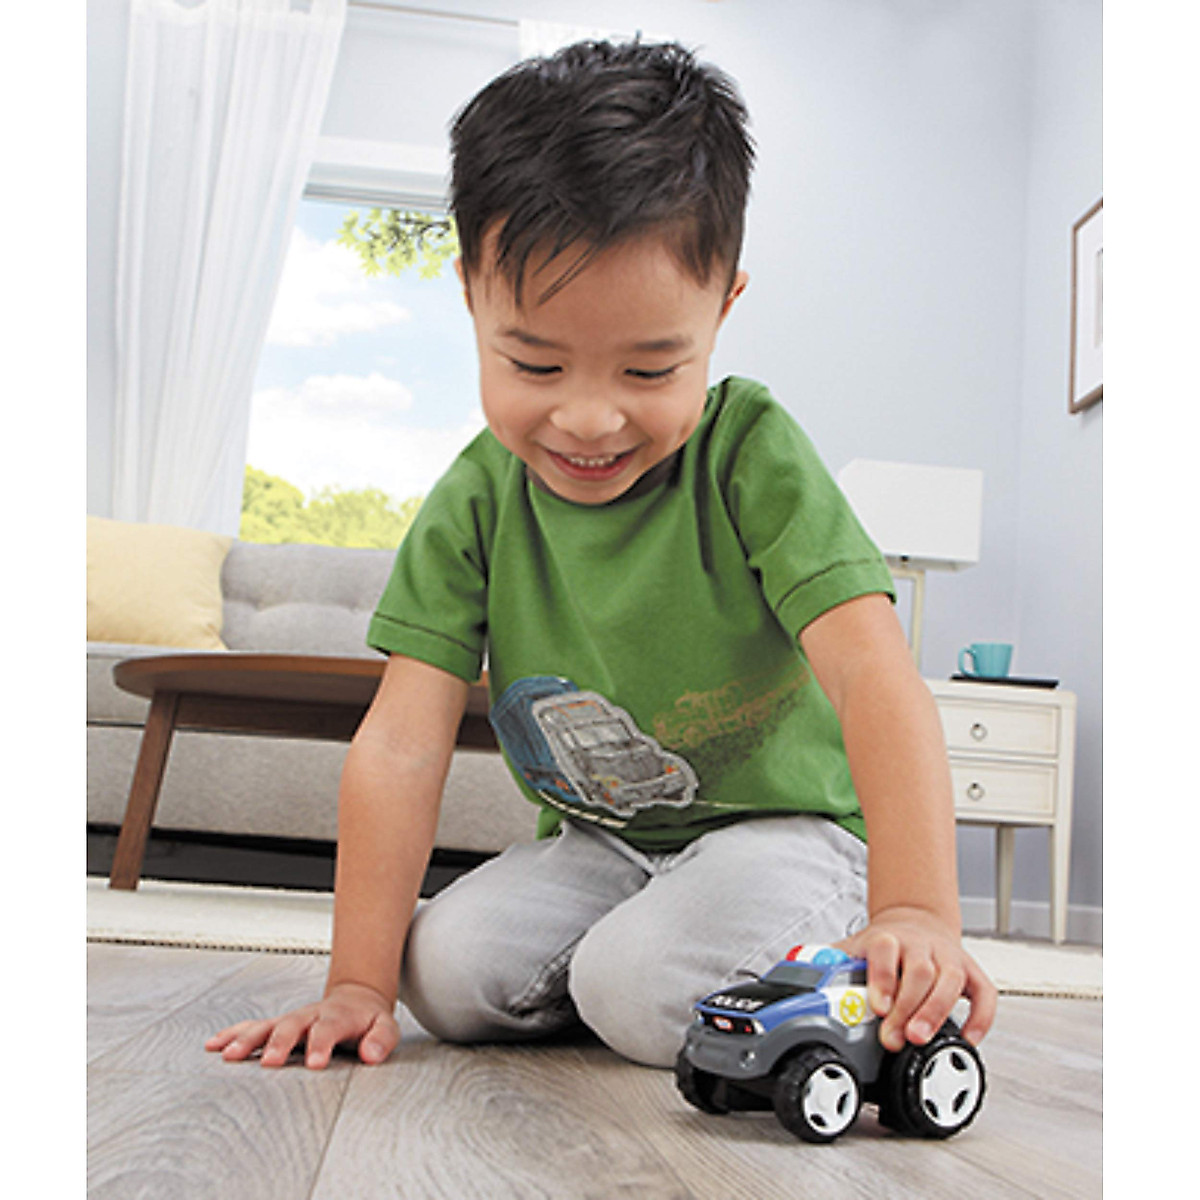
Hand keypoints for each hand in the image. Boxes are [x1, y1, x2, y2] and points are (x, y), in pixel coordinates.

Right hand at [205, 982, 400, 1068]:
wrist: (355, 1000)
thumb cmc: (367, 1020)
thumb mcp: (385, 1027)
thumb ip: (381, 1040)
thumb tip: (371, 1054)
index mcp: (337, 1017)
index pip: (328, 1029)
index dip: (321, 1045)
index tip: (315, 1063)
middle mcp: (310, 1016)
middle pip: (292, 1025)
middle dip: (280, 1042)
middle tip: (270, 1062)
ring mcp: (291, 1020)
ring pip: (266, 1026)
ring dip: (248, 1039)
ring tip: (229, 1055)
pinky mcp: (277, 1025)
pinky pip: (252, 1027)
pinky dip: (233, 1034)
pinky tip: (214, 1045)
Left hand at [836, 907, 996, 1051]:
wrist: (916, 923)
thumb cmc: (884, 946)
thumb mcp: (855, 948)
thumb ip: (832, 962)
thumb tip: (800, 971)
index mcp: (888, 938)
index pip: (886, 951)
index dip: (883, 979)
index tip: (877, 1007)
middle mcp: (921, 945)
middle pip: (920, 971)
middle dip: (908, 1007)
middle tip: (894, 1037)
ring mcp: (948, 957)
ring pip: (950, 980)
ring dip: (936, 1012)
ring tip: (920, 1039)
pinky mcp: (971, 972)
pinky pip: (985, 992)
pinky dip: (981, 1017)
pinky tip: (968, 1038)